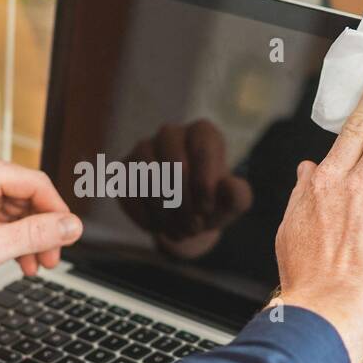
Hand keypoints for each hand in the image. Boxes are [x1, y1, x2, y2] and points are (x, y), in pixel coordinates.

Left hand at [0, 156, 81, 338]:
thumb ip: (36, 234)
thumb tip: (70, 226)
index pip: (37, 184)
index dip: (57, 213)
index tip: (68, 237)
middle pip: (31, 198)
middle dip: (43, 230)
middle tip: (52, 257)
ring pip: (21, 212)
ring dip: (32, 239)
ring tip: (36, 265)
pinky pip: (7, 220)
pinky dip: (17, 241)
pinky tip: (22, 261)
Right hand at [119, 119, 252, 259]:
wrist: (186, 214)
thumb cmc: (213, 201)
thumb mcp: (233, 202)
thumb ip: (238, 195)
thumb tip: (227, 186)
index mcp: (202, 133)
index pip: (202, 151)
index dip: (204, 186)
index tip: (207, 210)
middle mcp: (171, 133)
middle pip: (175, 166)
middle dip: (185, 204)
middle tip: (193, 227)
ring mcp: (143, 149)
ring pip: (148, 177)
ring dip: (165, 212)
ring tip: (178, 230)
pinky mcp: (124, 170)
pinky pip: (129, 191)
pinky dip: (146, 216)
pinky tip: (159, 227)